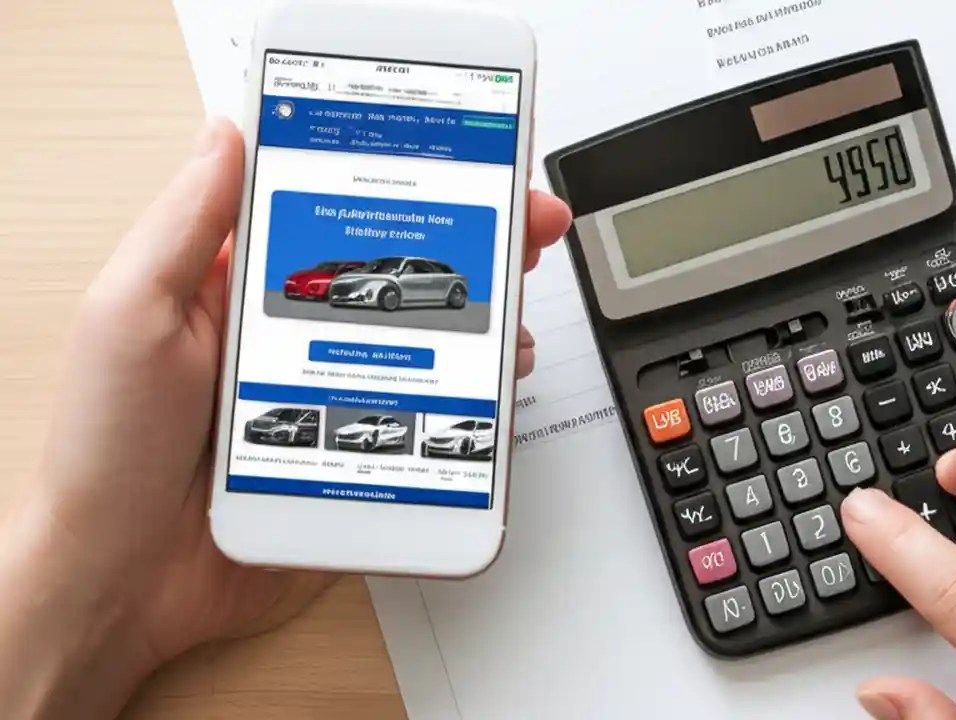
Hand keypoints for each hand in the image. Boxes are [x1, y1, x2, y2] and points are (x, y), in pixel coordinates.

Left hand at [0, 118, 570, 718]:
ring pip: (427, 350)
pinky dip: (471, 409)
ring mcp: (332, 397)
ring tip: (515, 323)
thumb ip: (185, 224)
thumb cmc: (107, 448)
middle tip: (525, 228)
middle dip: (473, 245)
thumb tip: (228, 133)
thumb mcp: (133, 314)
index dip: (404, 184)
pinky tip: (491, 395)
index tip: (463, 161)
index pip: (338, 214)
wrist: (120, 581)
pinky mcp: (355, 455)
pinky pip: (428, 425)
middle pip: (401, 279)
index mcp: (243, 288)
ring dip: (483, 329)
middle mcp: (296, 337)